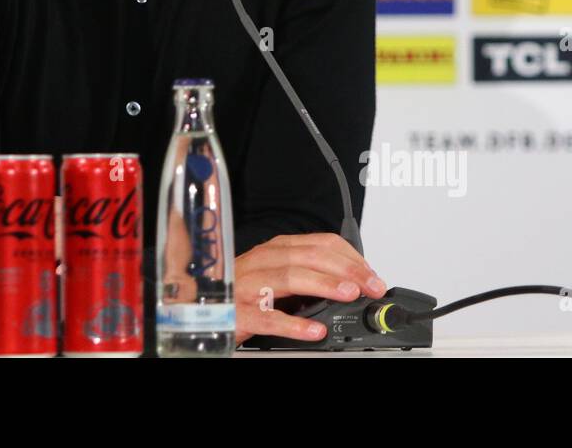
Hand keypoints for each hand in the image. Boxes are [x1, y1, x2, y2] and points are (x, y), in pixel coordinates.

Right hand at [234, 232, 386, 344]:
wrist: (199, 307)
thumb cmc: (241, 293)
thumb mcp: (276, 278)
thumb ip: (307, 275)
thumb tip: (351, 282)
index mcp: (275, 251)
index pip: (320, 243)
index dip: (351, 257)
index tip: (372, 275)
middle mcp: (262, 262)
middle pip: (309, 256)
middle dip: (346, 269)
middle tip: (371, 286)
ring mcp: (248, 286)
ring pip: (289, 277)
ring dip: (324, 284)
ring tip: (348, 294)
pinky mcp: (237, 313)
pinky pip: (268, 316)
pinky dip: (293, 323)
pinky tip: (315, 330)